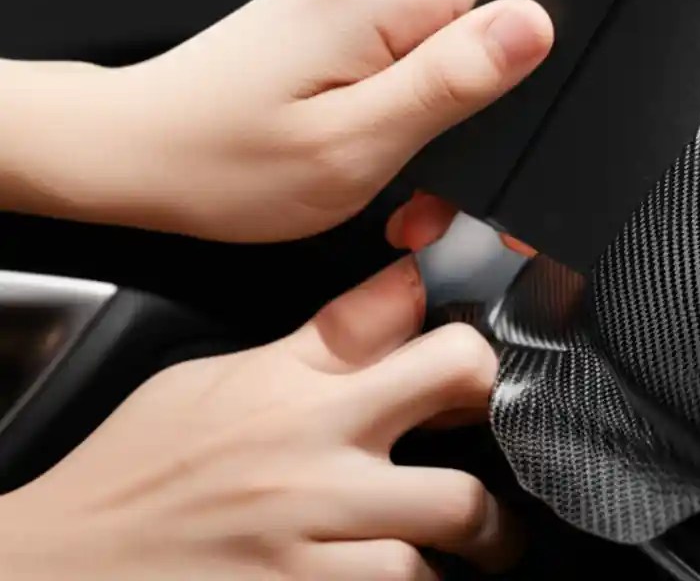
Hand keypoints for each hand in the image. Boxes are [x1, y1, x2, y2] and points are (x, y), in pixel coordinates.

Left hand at [0, 0, 552, 245]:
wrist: (137, 153)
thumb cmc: (223, 160)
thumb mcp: (355, 143)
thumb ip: (453, 82)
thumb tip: (536, 26)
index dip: (542, 59)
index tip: (522, 126)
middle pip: (494, 19)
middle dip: (493, 109)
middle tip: (452, 181)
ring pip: (463, 47)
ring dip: (455, 125)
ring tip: (411, 186)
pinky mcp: (351, 14)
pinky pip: (424, 54)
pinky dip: (423, 116)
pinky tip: (394, 162)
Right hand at [0, 257, 518, 579]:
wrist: (63, 562)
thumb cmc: (142, 468)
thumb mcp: (228, 376)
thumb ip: (332, 336)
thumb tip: (409, 283)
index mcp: (305, 399)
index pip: (440, 353)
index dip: (483, 367)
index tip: (486, 390)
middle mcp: (316, 475)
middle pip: (463, 486)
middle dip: (500, 506)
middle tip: (499, 512)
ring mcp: (308, 555)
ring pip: (435, 565)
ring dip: (461, 564)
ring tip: (463, 560)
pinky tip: (400, 578)